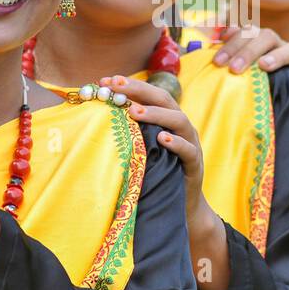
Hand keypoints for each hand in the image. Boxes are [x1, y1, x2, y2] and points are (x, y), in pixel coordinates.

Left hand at [99, 74, 230, 289]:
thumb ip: (127, 134)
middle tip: (118, 87)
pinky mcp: (195, 165)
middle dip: (140, 91)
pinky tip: (162, 139)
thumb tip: (93, 119)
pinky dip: (177, 143)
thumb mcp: (140, 151)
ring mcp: (191, 144)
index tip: (105, 81)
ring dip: (157, 114)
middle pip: (164, 99)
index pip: (149, 95)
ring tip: (136, 111)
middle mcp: (180, 128)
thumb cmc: (155, 176)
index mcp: (166, 120)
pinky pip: (189, 150)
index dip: (129, 86)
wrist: (181, 208)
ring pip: (179, 120)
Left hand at [212, 24, 288, 84]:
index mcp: (256, 41)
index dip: (231, 42)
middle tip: (233, 68)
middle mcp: (276, 45)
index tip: (217, 61)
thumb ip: (226, 57)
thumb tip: (207, 46)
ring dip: (276, 56)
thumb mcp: (238, 71)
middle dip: (248, 51)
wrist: (282, 102)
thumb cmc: (253, 84)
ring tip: (263, 66)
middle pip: (264, 36)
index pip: (245, 32)